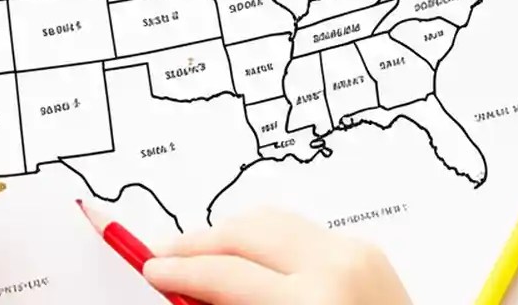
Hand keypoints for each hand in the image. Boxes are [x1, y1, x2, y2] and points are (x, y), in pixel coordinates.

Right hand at [143, 209, 410, 304]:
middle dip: (198, 242)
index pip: (224, 273)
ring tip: (203, 260)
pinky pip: (300, 233)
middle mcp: (336, 266)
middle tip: (165, 258)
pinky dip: (268, 244)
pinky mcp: (366, 250)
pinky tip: (250, 264)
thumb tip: (187, 294)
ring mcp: (355, 251)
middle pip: (243, 231)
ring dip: (231, 237)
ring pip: (270, 221)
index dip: (178, 271)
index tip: (151, 269)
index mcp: (311, 303)